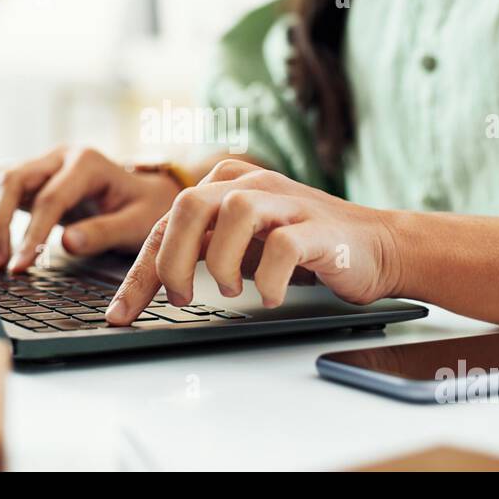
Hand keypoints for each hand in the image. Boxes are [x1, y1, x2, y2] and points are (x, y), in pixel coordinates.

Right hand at [0, 146, 180, 271]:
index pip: (49, 198)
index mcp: (87, 162)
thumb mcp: (136, 223)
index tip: (20, 266)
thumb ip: (103, 232)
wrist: (146, 195)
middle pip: (11, 180)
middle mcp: (59, 156)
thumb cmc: (145, 209)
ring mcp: (43, 164)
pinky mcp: (33, 179)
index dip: (31, 234)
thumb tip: (66, 244)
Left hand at [105, 159, 403, 324]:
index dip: (140, 271)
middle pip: (188, 206)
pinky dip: (268, 279)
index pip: (166, 224)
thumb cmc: (302, 248)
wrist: (378, 246)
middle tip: (181, 298)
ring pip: (231, 213)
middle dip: (171, 260)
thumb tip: (148, 284)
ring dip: (222, 262)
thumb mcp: (242, 245)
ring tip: (233, 291)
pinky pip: (281, 245)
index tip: (120, 314)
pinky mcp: (317, 227)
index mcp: (225, 184)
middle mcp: (251, 184)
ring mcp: (286, 201)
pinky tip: (269, 297)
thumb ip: (201, 248)